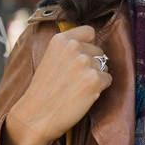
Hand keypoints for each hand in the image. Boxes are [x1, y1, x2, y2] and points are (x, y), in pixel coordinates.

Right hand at [7, 24, 111, 144]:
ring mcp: (84, 62)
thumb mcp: (51, 58)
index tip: (81, 56)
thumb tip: (93, 46)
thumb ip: (69, 49)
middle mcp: (73, 47)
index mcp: (60, 39)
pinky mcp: (94, 79)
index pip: (89, 31)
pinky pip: (108, 80)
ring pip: (104, 66)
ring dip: (95, 77)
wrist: (36, 113)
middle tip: (74, 78)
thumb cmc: (44, 89)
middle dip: (92, 64)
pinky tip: (83, 94)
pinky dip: (100, 88)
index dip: (89, 45)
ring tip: (76, 87)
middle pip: (99, 51)